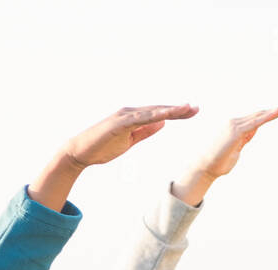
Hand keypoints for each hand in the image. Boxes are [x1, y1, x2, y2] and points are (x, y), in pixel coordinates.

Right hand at [29, 104, 198, 211]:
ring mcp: (124, 117)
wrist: (81, 153)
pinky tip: (166, 115)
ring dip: (169, 110)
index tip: (192, 112)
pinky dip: (153, 115)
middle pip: (158, 110)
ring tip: (186, 108)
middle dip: (178, 109)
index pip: (159, 115)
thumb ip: (146, 131)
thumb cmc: (103, 147)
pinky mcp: (118, 124)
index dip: (176, 113)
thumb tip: (163, 123)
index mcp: (134, 119)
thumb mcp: (131, 140)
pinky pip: (139, 119)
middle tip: (196, 108)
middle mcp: (130, 114)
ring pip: (151, 112)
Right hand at [198, 105, 277, 179]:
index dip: (268, 115)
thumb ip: (244, 139)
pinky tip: (277, 112)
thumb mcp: (237, 149)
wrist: (205, 167)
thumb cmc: (219, 162)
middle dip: (275, 110)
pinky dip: (268, 116)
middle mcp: (234, 123)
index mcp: (235, 127)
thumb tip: (252, 132)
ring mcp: (235, 125)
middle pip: (258, 114)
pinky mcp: (236, 131)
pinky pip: (256, 121)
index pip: (255, 119)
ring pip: (259, 116)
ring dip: (275, 111)